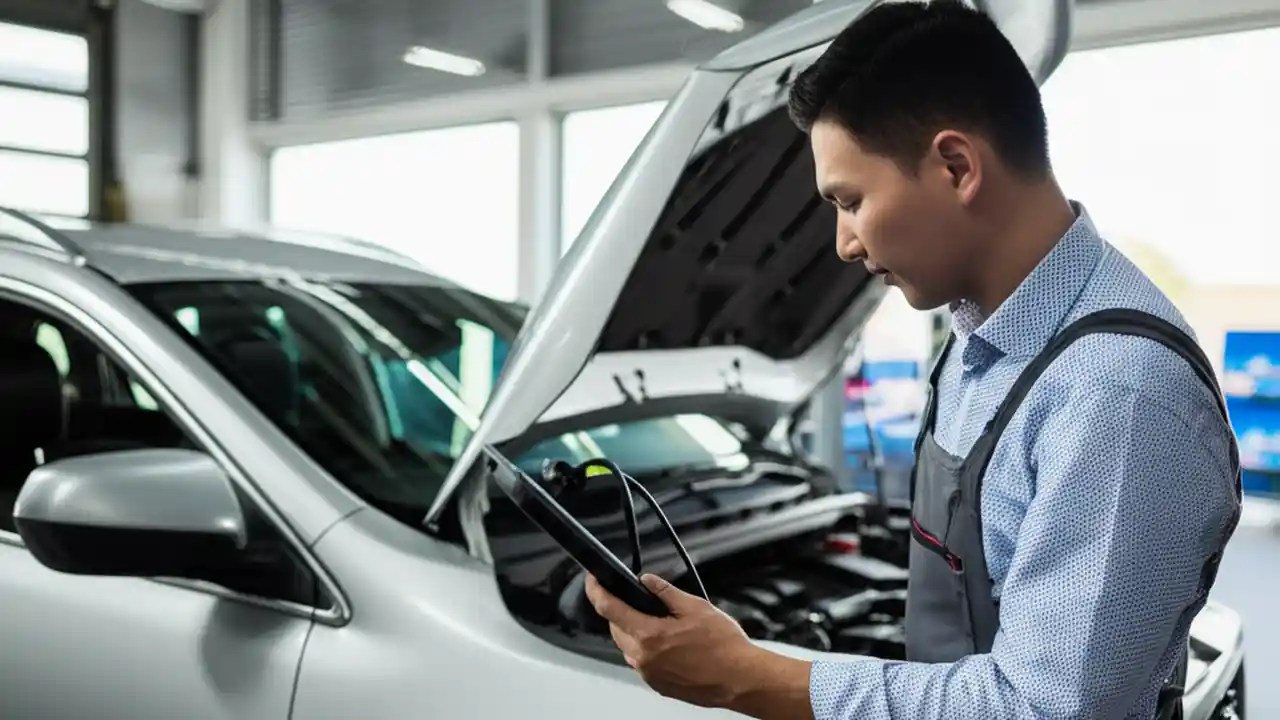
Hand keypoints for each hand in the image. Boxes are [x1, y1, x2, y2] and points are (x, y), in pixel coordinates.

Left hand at [584, 573, 812, 718]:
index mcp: (649, 635)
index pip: (608, 609)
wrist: (740, 678)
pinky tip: (671, 644)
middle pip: (616, 628)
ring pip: (629, 646)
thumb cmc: (724, 647)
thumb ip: (666, 592)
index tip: (593, 581)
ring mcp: (649, 674)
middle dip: (623, 611)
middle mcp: (643, 658)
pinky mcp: (657, 685)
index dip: (596, 591)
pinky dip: (648, 648)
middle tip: (644, 602)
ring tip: (666, 625)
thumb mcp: (695, 607)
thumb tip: (647, 580)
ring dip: (636, 631)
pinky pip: (642, 661)